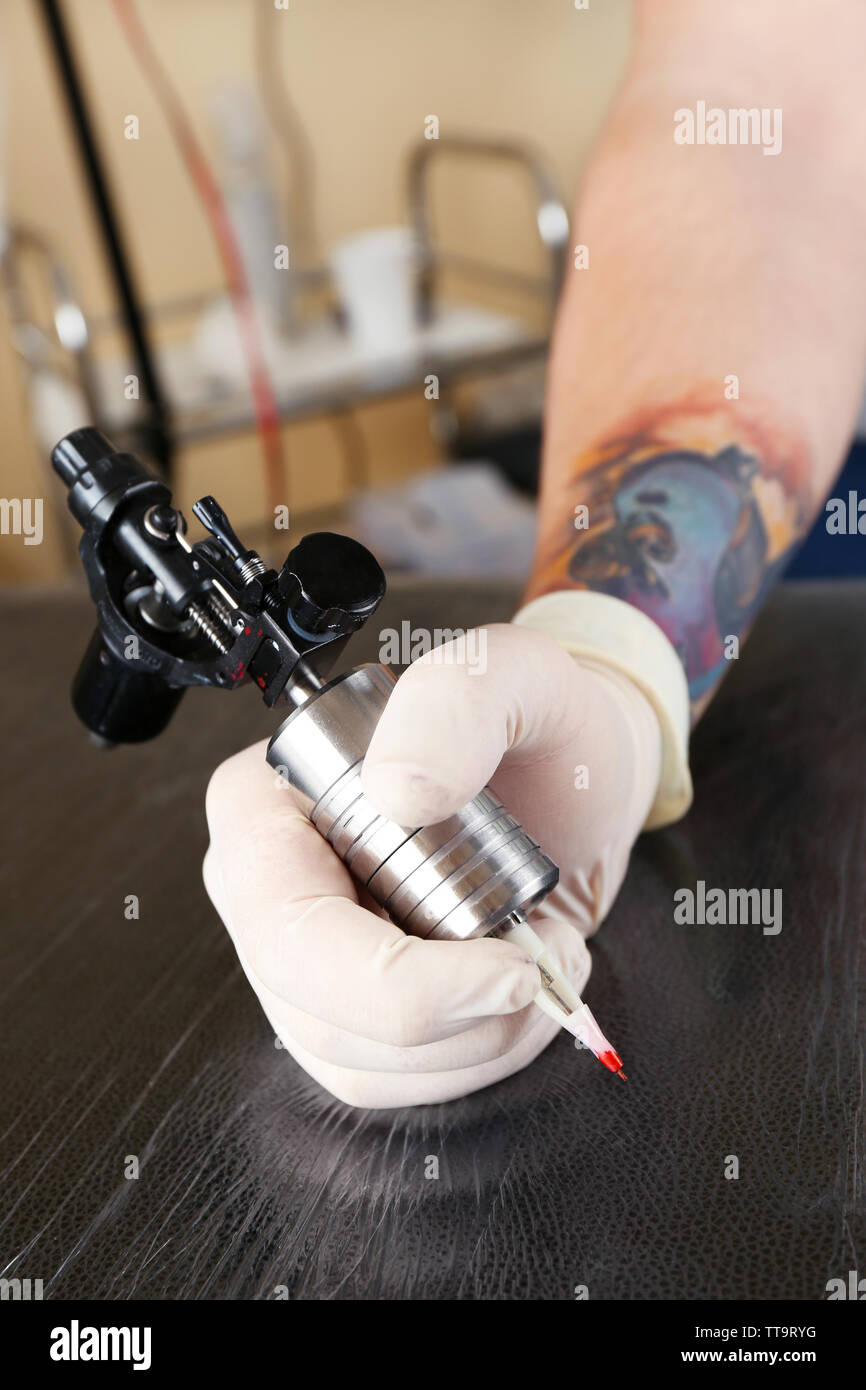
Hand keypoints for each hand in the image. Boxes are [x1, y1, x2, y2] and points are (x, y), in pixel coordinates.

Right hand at [203, 623, 660, 1107]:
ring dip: (478, 1040)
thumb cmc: (536, 727)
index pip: (288, 929)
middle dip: (450, 1018)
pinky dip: (477, 1056)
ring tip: (540, 963)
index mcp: (264, 805)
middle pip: (318, 1013)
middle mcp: (265, 890)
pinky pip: (394, 1081)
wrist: (575, 783)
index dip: (392, 981)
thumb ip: (455, 701)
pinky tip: (515, 995)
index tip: (507, 967)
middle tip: (540, 968)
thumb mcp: (517, 677)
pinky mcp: (348, 1011)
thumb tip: (399, 791)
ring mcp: (302, 959)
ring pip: (360, 1062)